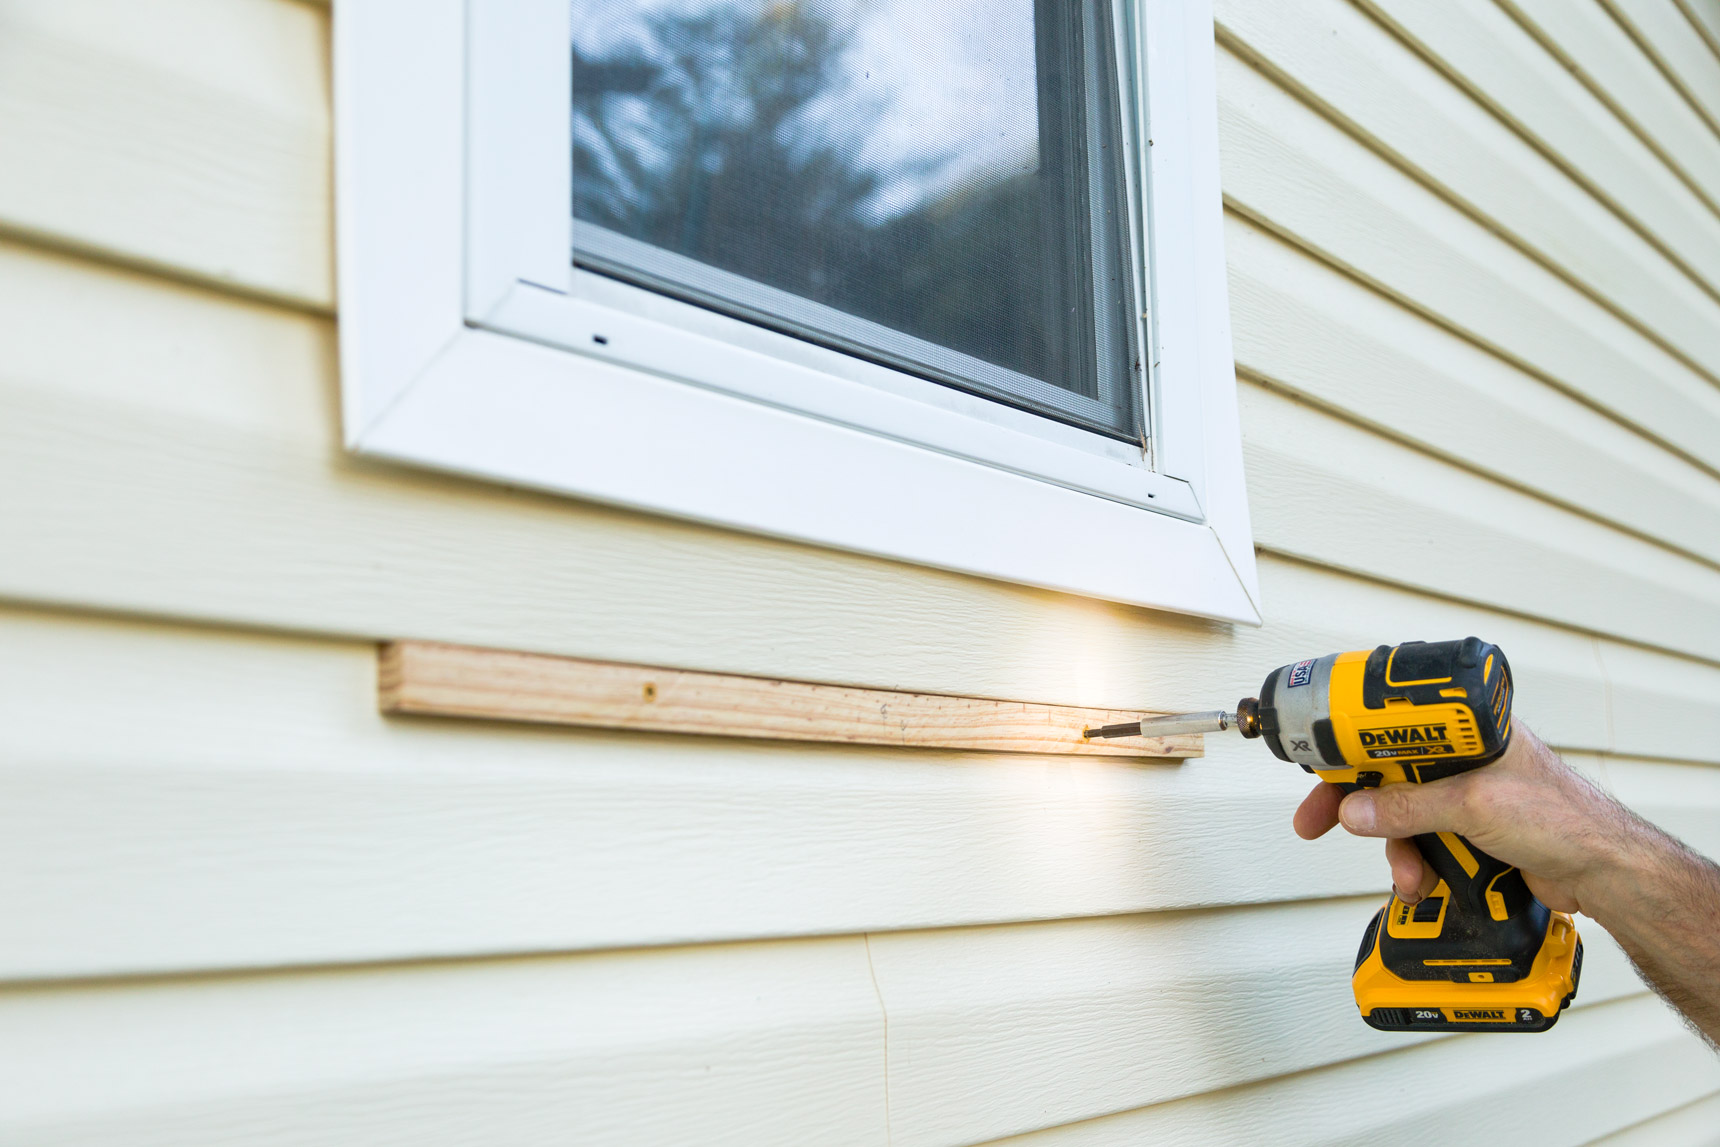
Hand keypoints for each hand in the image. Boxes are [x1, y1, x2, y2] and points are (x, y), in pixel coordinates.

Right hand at [1291, 723, 1631, 913]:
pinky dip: (1416, 863)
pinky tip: (1423, 881)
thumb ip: (1409, 808)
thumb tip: (1356, 810)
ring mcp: (1467, 795)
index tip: (1318, 757)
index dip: (1350, 738)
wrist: (1606, 875)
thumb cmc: (1565, 819)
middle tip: (1317, 817)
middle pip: (1388, 770)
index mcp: (1466, 729)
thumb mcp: (1473, 806)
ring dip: (1395, 846)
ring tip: (1406, 872)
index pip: (1392, 722)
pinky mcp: (1471, 832)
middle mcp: (1463, 757)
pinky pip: (1424, 842)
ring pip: (1403, 814)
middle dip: (1356, 801)